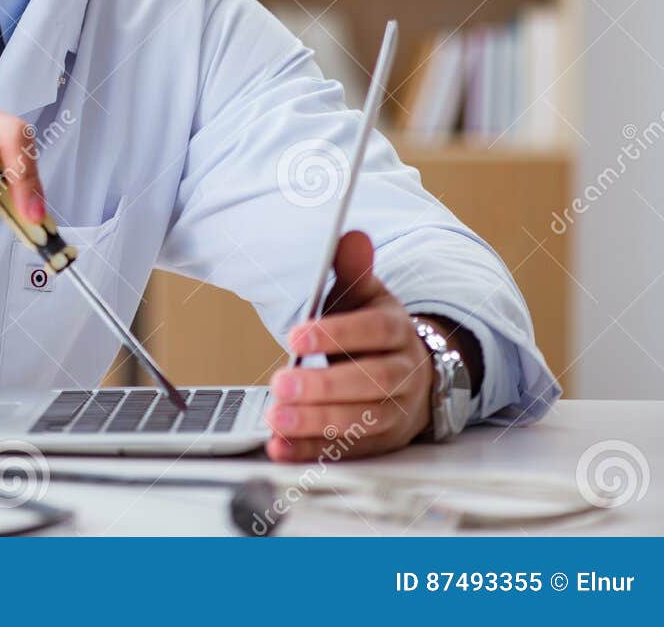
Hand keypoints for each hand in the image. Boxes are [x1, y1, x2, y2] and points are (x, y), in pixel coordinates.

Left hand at [264, 230, 433, 461]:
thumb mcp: (364, 296)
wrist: (413, 373)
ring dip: (317, 424)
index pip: (373, 332)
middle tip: (280, 383)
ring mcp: (395, 413)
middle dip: (325, 387)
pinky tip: (279, 447)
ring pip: (363, 423)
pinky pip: (348, 452)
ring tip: (276, 417)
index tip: (296, 334)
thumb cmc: (373, 332)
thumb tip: (351, 235)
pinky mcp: (380, 443)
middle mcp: (404, 375)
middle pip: (371, 384)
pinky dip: (312, 452)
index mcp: (398, 331)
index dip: (336, 334)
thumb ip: (353, 270)